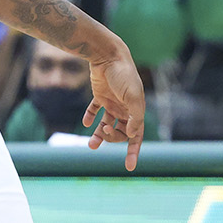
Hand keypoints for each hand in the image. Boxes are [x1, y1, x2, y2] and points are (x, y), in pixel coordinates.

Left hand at [82, 46, 146, 170]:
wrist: (108, 55)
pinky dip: (90, 118)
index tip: (129, 167)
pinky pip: (94, 111)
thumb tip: (131, 135)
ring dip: (99, 135)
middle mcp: (124, 109)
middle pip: (119, 132)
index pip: (136, 136)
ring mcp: (112, 103)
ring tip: (90, 144)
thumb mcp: (133, 96)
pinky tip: (87, 123)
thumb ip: (135, 117)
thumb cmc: (123, 75)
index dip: (133, 152)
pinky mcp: (99, 96)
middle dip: (111, 137)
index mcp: (135, 110)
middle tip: (103, 132)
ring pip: (106, 125)